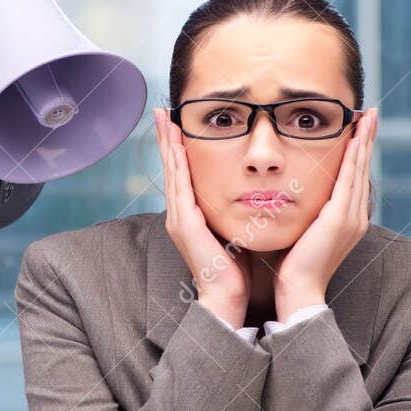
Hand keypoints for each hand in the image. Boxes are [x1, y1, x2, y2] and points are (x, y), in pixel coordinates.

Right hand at [155, 107, 250, 326]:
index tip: (177, 124)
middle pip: (172, 167)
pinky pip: (180, 187)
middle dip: (167, 138)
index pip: (183, 174)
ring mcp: (178, 218)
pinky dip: (177, 164)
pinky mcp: (184, 224)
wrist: (226, 298)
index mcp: (190, 216)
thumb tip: (248, 194)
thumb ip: (233, 213)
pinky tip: (177, 146)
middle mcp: (179, 214)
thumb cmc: (234, 271)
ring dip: (168, 144)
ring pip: (172, 172)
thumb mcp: (233, 232)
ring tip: (165, 120)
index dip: (178, 148)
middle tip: (162, 111)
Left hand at [274, 108, 376, 319]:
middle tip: (369, 113)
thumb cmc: (292, 264)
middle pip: (363, 168)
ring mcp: (351, 217)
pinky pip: (350, 178)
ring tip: (366, 117)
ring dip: (363, 140)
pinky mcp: (341, 217)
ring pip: (359, 169)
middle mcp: (355, 216)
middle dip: (366, 139)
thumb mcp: (302, 229)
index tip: (359, 127)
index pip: (355, 176)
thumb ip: (305, 211)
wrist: (298, 290)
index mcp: (348, 219)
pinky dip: (354, 155)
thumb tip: (292, 192)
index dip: (359, 151)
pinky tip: (355, 136)